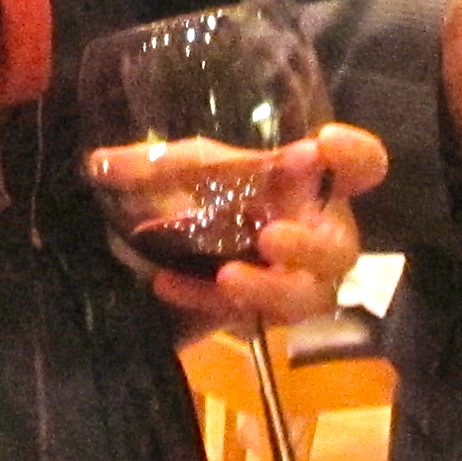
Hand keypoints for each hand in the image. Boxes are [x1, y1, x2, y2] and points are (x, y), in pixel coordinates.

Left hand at [93, 124, 391, 334]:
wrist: (194, 246)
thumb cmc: (216, 191)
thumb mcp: (189, 168)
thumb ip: (153, 165)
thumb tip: (97, 163)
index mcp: (315, 185)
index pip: (364, 167)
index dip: (356, 157)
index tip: (323, 142)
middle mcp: (318, 234)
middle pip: (341, 250)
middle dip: (309, 247)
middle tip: (270, 237)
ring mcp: (296, 280)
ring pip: (308, 298)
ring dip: (270, 290)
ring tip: (229, 278)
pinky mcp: (263, 314)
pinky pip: (248, 317)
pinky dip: (204, 300)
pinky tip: (167, 285)